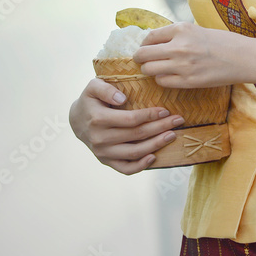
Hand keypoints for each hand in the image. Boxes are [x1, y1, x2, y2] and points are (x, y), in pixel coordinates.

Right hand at [68, 77, 185, 174]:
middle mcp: (100, 138)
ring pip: (134, 152)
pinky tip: (154, 156)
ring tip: (172, 135)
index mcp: (98, 119)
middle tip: (178, 121)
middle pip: (137, 135)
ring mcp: (103, 152)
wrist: (77, 121)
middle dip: (160, 127)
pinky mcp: (106, 161)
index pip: (131, 119)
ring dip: (156, 145)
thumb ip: (105, 89)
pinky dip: (141, 166)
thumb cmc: (90, 100)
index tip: (166, 110)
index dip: (150, 116)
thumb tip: (122, 98)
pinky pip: (125, 168)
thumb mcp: (92, 87)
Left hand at [133, 21, 246, 88]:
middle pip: (143, 54)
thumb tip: (153, 42)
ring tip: (157, 69)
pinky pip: (162, 82)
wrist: (243, 57)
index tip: (146, 48)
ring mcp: (183, 65)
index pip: (149, 37)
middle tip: (143, 61)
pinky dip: (162, 80)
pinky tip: (170, 76)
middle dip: (140, 59)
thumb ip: (175, 35)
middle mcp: (179, 46)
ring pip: (149, 70)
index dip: (144, 44)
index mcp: (181, 29)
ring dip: (150, 70)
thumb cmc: (222, 42)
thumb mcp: (196, 30)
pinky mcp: (188, 81)